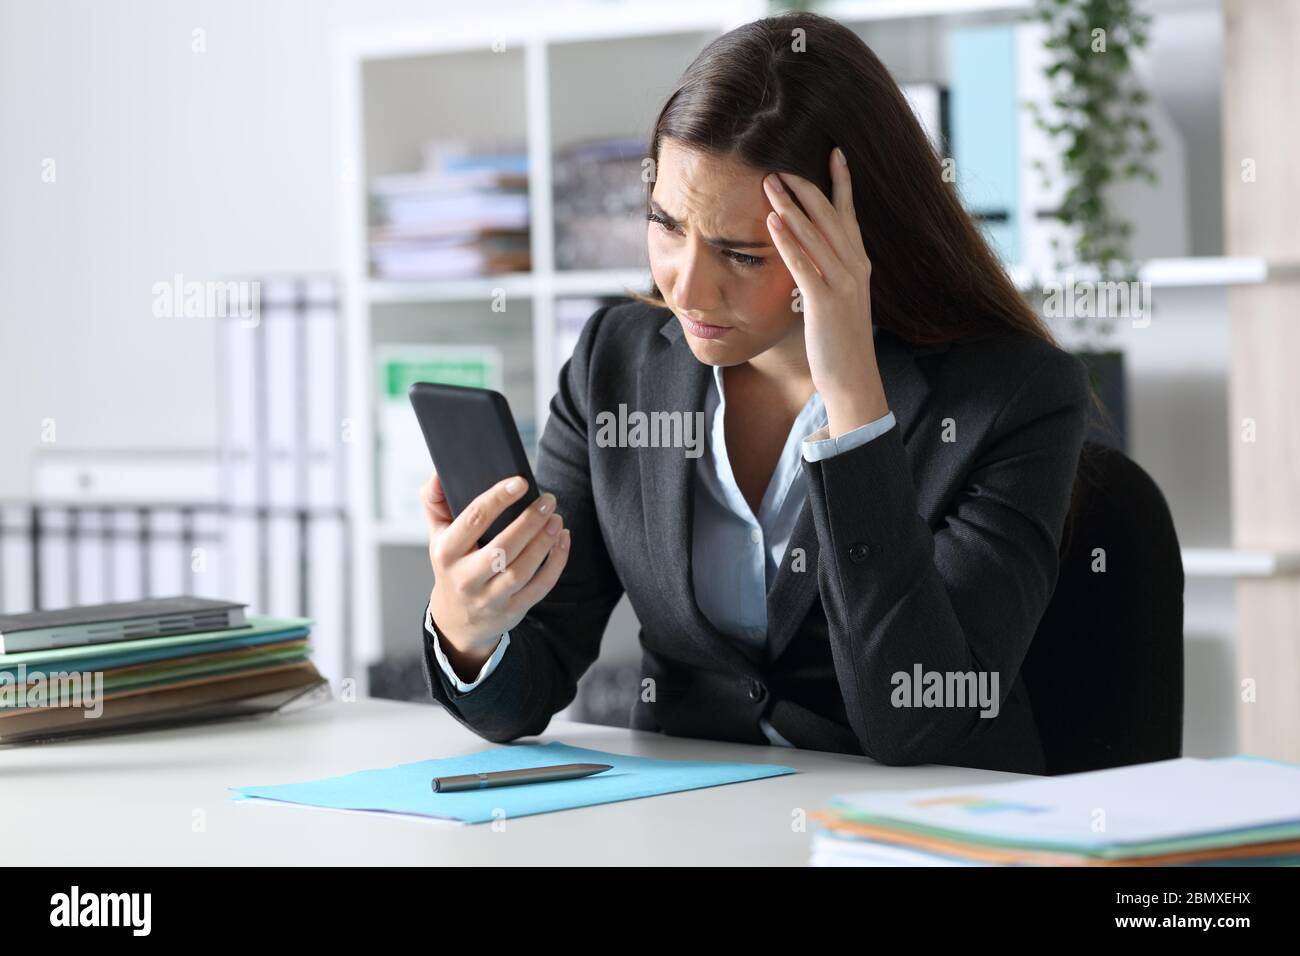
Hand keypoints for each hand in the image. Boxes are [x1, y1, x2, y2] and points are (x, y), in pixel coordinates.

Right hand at [422, 472, 569, 659]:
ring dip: (544, 542)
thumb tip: (439, 473)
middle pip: (502, 548)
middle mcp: (466, 578)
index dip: (498, 498)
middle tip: (548, 499)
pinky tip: (562, 539)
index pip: (473, 520)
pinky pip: (539, 586)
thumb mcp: (437, 536)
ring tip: (556, 518)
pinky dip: (556, 562)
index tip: (520, 482)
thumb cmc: (452, 566)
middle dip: (529, 521)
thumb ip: (435, 502)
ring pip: (522, 570)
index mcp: (446, 552)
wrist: (457, 621)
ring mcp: (489, 598)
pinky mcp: (512, 610)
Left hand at [762, 147, 888, 436]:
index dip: (841, 183)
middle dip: (805, 187)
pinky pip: (803, 264)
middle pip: (830, 216)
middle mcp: (855, 267)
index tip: (834, 153)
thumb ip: (826, 274)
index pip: (849, 214)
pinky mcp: (825, 302)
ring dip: (791, 206)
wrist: (852, 379)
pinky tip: (771, 221)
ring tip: (770, 181)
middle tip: (781, 163)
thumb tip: (808, 257)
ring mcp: (843, 283)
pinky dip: (787, 240)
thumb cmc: (840, 342)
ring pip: (815, 234)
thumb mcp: (837, 300)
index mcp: (859, 264)